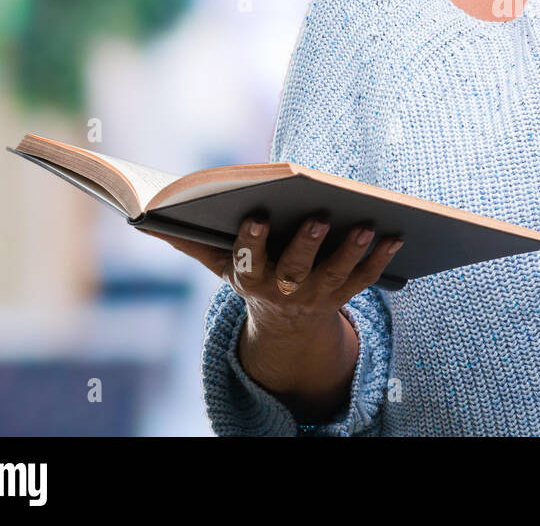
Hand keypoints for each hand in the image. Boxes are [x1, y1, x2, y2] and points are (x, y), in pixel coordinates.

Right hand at [139, 214, 401, 333]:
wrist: (286, 325)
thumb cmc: (252, 274)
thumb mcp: (220, 263)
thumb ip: (190, 240)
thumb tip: (143, 214)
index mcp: (249, 279)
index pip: (248, 260)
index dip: (252, 240)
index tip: (256, 215)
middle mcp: (283, 291)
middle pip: (295, 270)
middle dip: (306, 245)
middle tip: (318, 216)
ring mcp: (316, 296)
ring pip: (335, 275)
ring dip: (351, 251)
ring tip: (367, 224)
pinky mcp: (344, 295)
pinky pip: (365, 279)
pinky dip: (381, 258)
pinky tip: (396, 234)